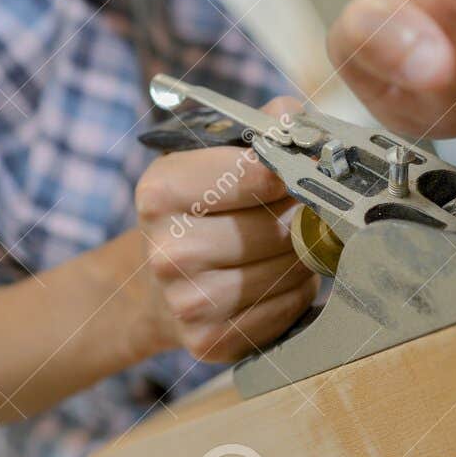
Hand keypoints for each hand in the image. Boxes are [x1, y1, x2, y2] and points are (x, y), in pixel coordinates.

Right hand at [134, 99, 317, 362]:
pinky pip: (284, 311)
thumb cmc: (195, 211)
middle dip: (300, 218)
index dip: (292, 170)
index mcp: (161, 191)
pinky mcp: (209, 341)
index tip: (302, 170)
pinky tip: (278, 279)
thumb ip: (259, 128)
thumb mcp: (209, 156)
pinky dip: (294, 293)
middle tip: (300, 211)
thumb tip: (298, 115)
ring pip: (286, 271)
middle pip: (277, 228)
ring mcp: (186, 301)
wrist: (153, 285)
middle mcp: (167, 250)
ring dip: (302, 257)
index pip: (257, 172)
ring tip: (288, 245)